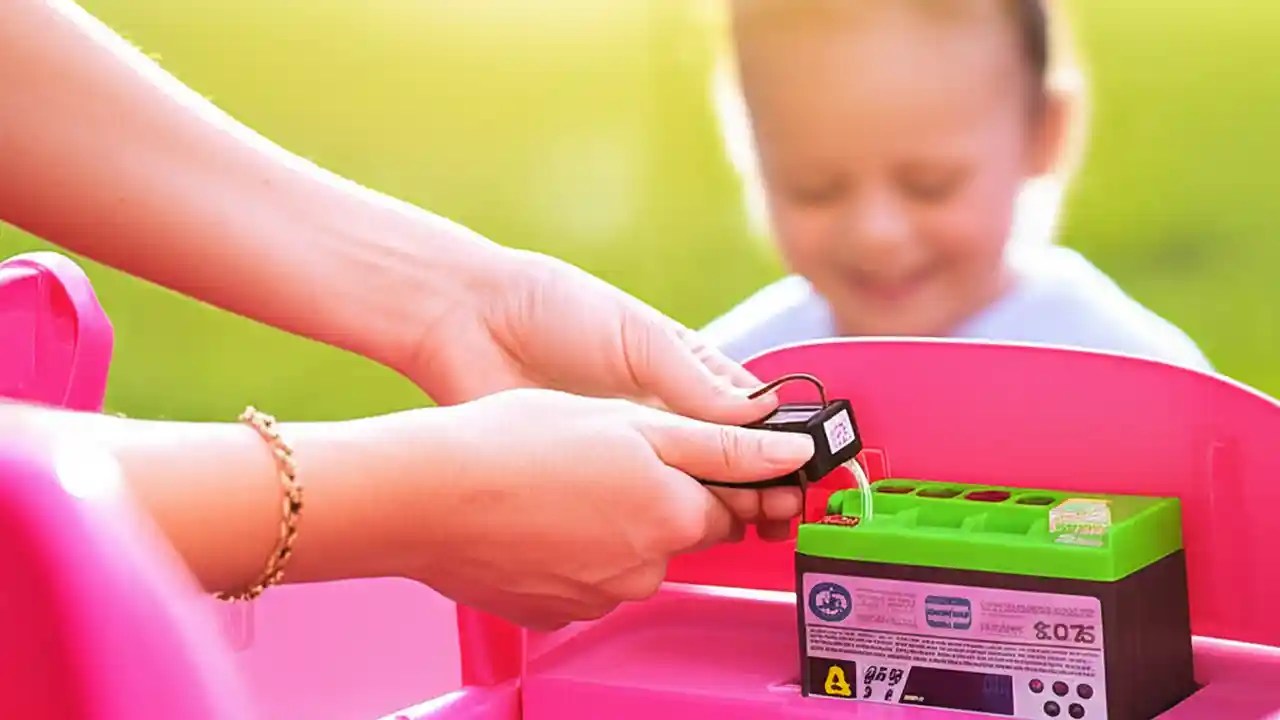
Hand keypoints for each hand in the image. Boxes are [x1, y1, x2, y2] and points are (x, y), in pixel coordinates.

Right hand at [374, 389, 813, 630]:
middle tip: (601, 459)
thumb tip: (791, 455)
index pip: (726, 508)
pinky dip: (567, 553)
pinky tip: (533, 519)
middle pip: (675, 536)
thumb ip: (720, 447)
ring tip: (555, 485)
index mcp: (671, 518)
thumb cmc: (516, 444)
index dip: (708, 479)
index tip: (678, 460)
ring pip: (626, 559)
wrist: (422, 496)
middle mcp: (644, 570)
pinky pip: (579, 580)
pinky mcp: (551, 613)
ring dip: (609, 526)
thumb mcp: (630, 423)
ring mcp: (596, 598)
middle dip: (656, 502)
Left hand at [399, 248, 803, 537]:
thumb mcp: (637, 337)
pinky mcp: (588, 477)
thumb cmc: (555, 311)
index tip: (801, 472)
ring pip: (683, 491)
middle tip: (779, 513)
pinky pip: (632, 507)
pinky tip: (677, 534)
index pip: (748, 417)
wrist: (469, 325)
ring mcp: (626, 450)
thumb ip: (694, 381)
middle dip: (756, 488)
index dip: (778, 445)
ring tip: (743, 527)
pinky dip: (659, 523)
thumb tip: (758, 416)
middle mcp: (661, 415)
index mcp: (684, 372)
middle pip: (723, 463)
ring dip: (714, 511)